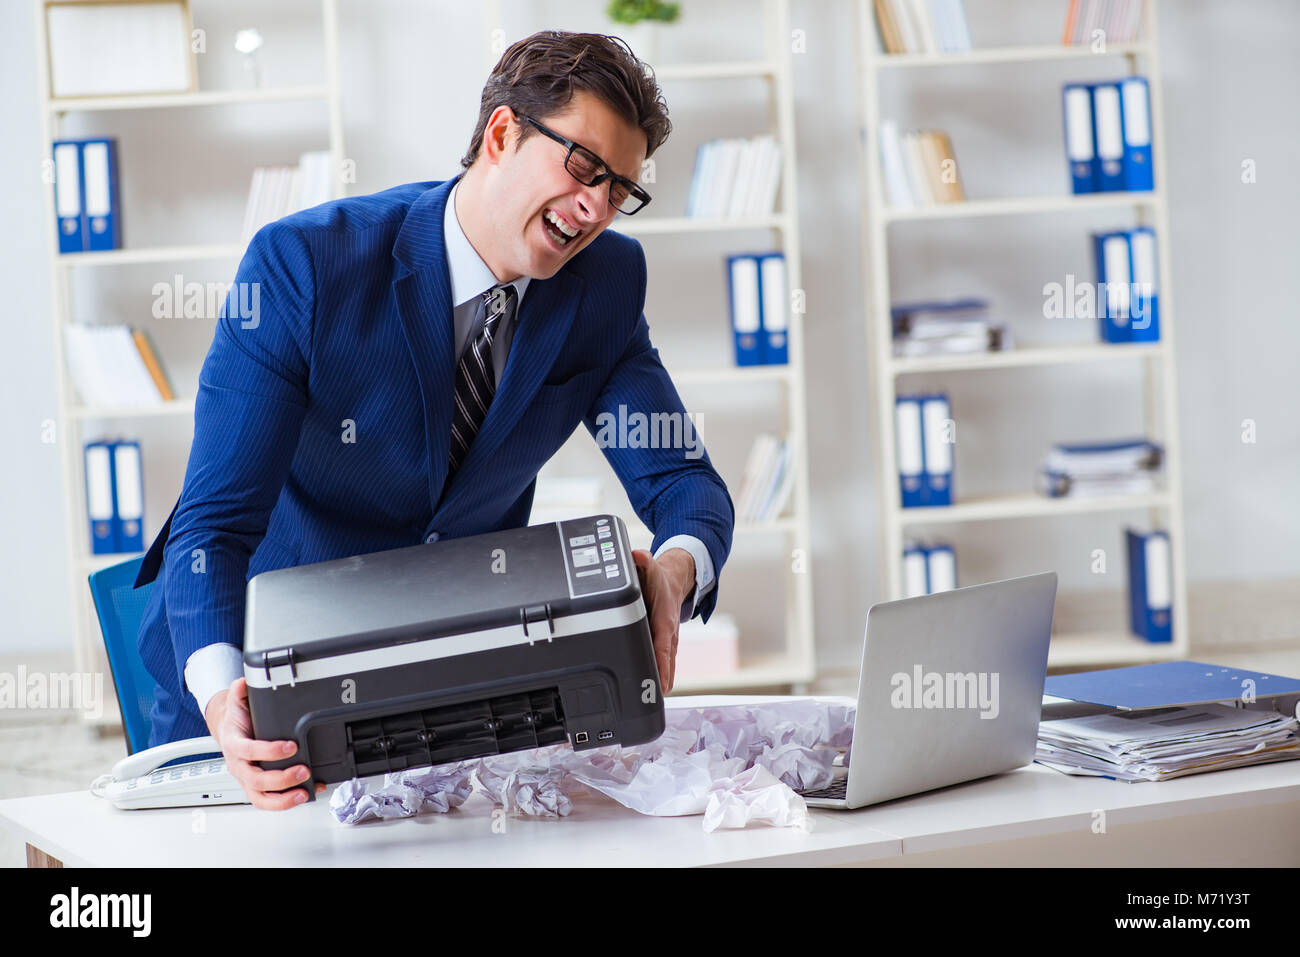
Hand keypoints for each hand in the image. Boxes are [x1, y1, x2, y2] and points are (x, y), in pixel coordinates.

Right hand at [205, 676, 324, 809]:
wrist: (229, 733)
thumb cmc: (236, 721)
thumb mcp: (236, 702)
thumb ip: (240, 691)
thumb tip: (244, 682)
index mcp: (233, 744)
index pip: (248, 750)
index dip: (268, 751)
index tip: (290, 746)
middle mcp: (239, 766)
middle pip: (256, 779)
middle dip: (281, 778)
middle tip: (303, 770)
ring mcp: (247, 780)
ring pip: (261, 797)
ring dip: (284, 798)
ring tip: (305, 792)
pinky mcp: (257, 788)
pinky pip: (269, 801)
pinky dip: (287, 802)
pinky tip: (307, 793)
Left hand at [632, 548, 693, 694]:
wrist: (675, 581)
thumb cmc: (660, 579)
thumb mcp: (650, 565)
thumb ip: (642, 561)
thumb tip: (636, 555)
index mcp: (664, 620)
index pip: (663, 647)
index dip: (661, 667)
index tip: (661, 685)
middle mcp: (667, 634)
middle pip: (664, 664)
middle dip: (659, 683)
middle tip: (652, 704)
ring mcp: (666, 642)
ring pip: (664, 667)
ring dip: (658, 685)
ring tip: (649, 706)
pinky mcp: (661, 645)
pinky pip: (659, 664)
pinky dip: (656, 679)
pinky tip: (647, 696)